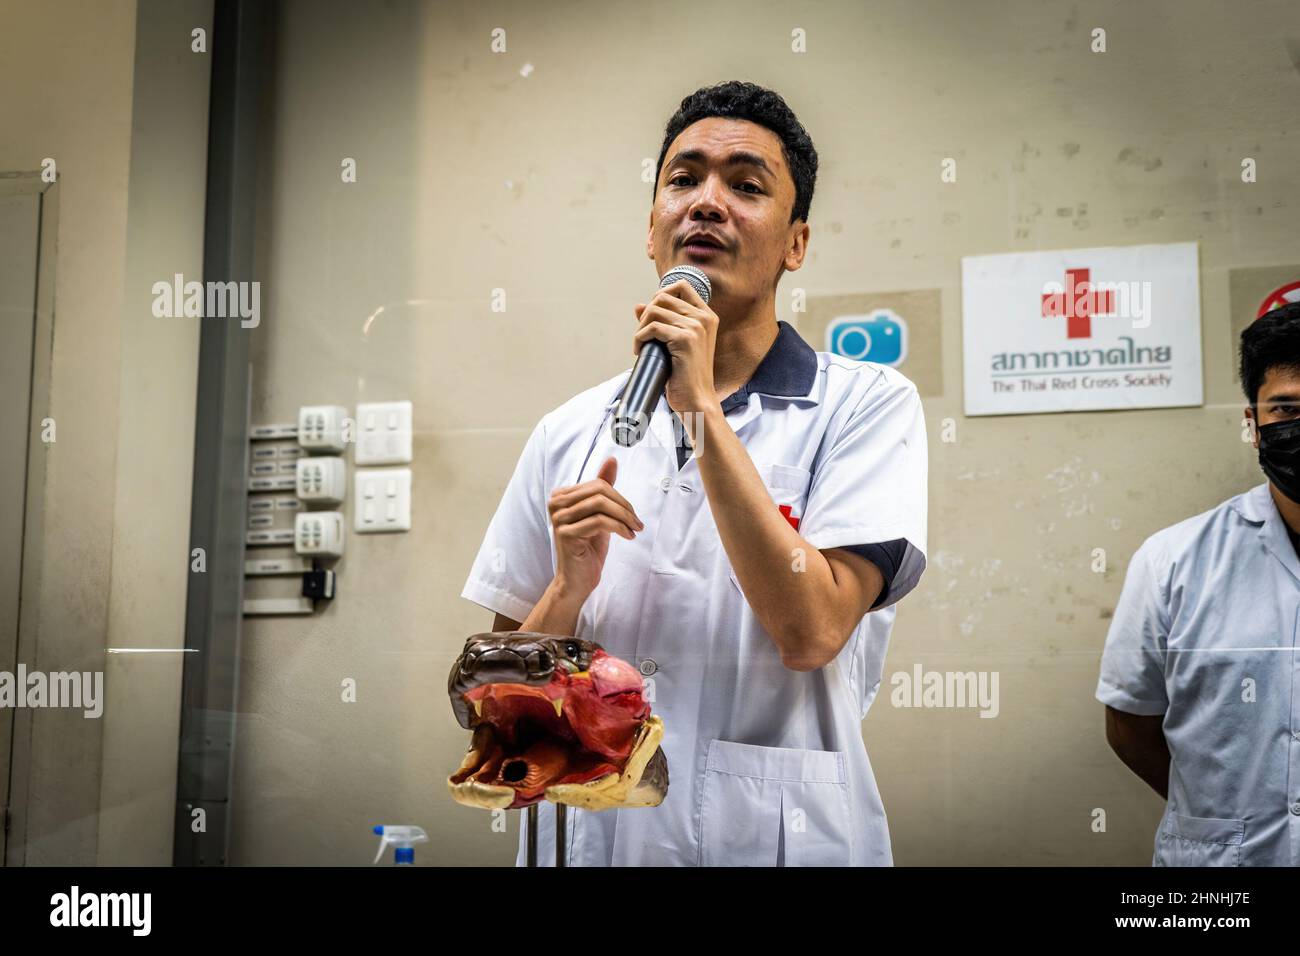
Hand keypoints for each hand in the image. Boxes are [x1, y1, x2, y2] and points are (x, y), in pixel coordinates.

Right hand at [547, 456, 642, 598]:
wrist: (577, 581)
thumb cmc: (588, 549)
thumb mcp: (600, 515)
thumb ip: (603, 488)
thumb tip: (611, 460)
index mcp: (561, 495)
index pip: (598, 484)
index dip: (620, 497)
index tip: (633, 514)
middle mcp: (556, 503)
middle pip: (600, 491)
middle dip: (624, 506)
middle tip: (637, 523)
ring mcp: (559, 518)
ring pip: (601, 505)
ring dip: (624, 517)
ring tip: (634, 530)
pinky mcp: (566, 534)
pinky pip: (599, 521)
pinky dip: (619, 527)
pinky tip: (627, 536)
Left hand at [632, 278, 718, 413]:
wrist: (696, 401)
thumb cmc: (686, 376)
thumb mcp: (675, 344)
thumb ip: (662, 322)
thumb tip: (639, 305)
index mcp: (707, 317)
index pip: (682, 286)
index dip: (661, 294)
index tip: (652, 315)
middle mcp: (704, 318)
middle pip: (662, 297)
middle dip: (646, 315)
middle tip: (643, 336)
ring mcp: (696, 327)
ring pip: (654, 310)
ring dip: (640, 328)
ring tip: (641, 345)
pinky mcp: (685, 339)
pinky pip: (652, 328)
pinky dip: (639, 338)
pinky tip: (640, 351)